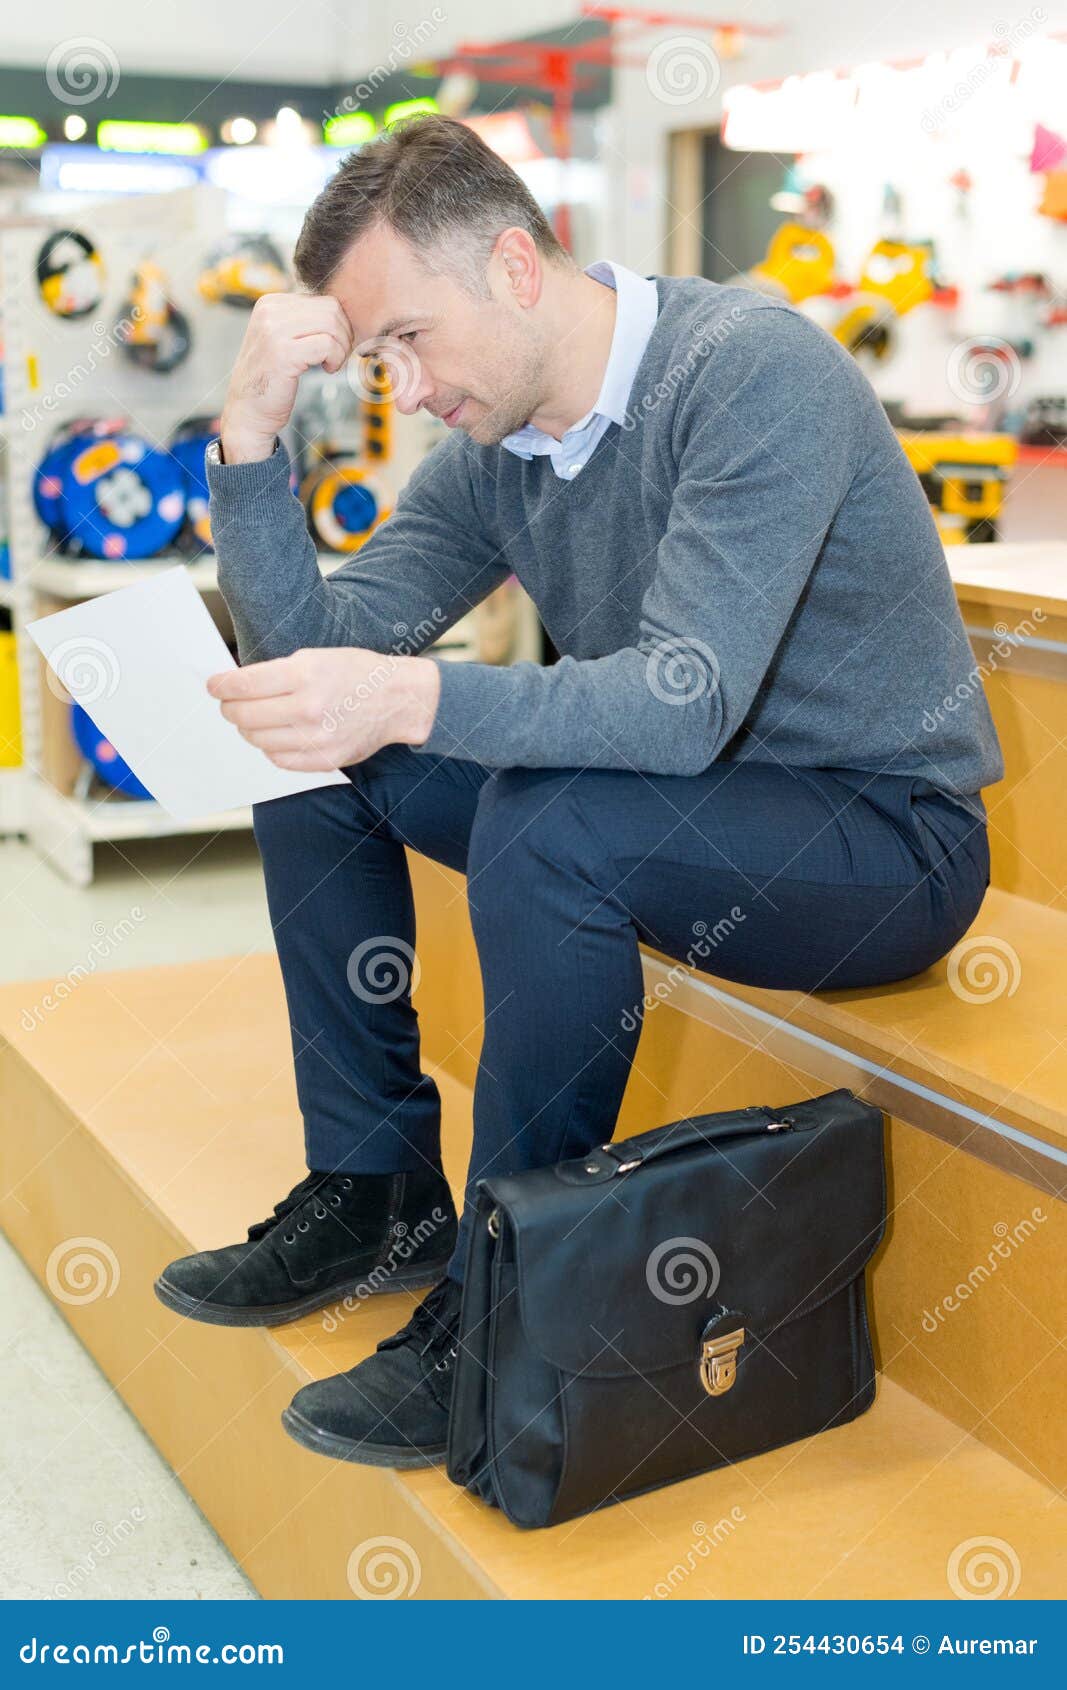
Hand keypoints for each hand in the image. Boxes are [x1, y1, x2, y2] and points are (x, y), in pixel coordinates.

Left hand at [207, 648, 439, 769]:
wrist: (396, 700)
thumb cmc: (355, 673)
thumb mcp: (315, 657)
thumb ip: (275, 672)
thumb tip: (235, 685)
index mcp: (305, 674)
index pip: (244, 685)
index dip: (221, 686)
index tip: (213, 686)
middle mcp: (309, 707)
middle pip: (245, 715)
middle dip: (230, 708)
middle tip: (229, 704)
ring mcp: (316, 738)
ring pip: (257, 740)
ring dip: (248, 729)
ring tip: (253, 719)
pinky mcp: (323, 760)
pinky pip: (278, 758)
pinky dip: (269, 747)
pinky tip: (276, 734)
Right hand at [219, 293, 354, 462]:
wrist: (247, 412)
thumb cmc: (271, 379)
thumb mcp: (283, 339)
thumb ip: (304, 322)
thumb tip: (342, 313)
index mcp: (270, 304)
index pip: (323, 300)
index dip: (339, 325)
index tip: (334, 347)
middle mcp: (269, 311)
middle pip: (331, 309)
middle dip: (344, 335)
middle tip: (338, 357)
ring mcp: (274, 331)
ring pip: (331, 324)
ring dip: (341, 348)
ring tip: (332, 363)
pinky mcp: (283, 353)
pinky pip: (327, 345)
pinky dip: (335, 359)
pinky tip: (327, 370)